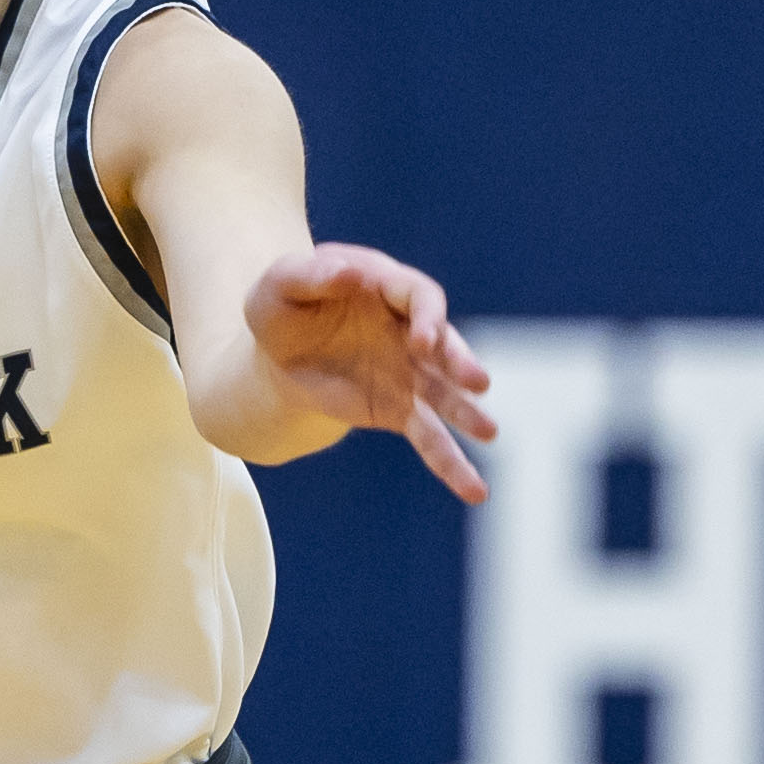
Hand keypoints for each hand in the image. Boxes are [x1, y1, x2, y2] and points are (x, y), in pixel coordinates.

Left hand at [244, 244, 494, 502]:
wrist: (275, 352)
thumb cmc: (282, 304)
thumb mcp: (281, 283)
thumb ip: (312, 275)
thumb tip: (350, 272)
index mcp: (387, 286)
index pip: (420, 297)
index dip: (427, 318)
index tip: (420, 341)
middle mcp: (408, 329)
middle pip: (443, 345)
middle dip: (460, 362)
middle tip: (477, 382)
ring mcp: (409, 372)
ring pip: (445, 394)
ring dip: (467, 413)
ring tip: (489, 433)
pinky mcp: (399, 409)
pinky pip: (429, 436)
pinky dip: (450, 463)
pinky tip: (474, 491)